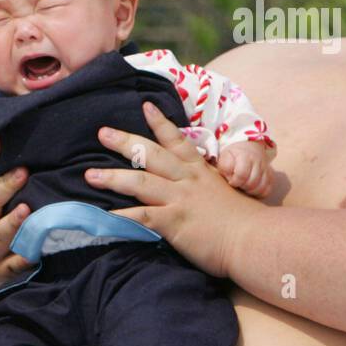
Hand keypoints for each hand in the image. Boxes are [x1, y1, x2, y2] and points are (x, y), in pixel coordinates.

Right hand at [0, 138, 37, 287]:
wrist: (7, 271)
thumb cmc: (12, 226)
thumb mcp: (8, 201)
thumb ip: (10, 176)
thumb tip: (11, 140)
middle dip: (4, 187)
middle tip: (23, 172)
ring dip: (11, 222)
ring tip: (26, 210)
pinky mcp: (2, 269)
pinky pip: (12, 265)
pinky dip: (23, 258)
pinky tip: (34, 253)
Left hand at [83, 101, 264, 278]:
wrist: (256, 239)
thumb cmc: (245, 222)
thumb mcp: (224, 195)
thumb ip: (206, 189)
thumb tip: (192, 191)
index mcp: (200, 172)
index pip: (178, 141)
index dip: (160, 123)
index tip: (145, 106)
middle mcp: (187, 181)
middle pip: (151, 155)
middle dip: (125, 142)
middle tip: (102, 132)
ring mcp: (180, 200)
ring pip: (140, 183)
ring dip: (112, 178)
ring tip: (89, 175)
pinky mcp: (174, 222)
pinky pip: (140, 217)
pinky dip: (119, 219)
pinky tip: (101, 219)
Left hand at [217, 141, 273, 197]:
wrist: (247, 148)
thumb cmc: (233, 156)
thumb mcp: (225, 157)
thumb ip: (225, 167)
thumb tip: (231, 178)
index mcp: (245, 156)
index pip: (242, 174)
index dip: (235, 181)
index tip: (231, 182)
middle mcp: (258, 162)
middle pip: (252, 182)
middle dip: (243, 187)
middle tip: (238, 184)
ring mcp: (266, 169)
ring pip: (262, 187)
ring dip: (251, 191)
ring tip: (244, 187)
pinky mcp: (270, 175)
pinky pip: (268, 189)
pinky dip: (260, 193)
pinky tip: (252, 190)